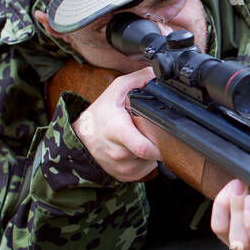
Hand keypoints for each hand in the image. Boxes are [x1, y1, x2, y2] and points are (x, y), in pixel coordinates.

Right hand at [72, 67, 160, 181]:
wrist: (81, 136)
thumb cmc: (100, 113)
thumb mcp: (116, 90)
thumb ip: (139, 79)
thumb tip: (158, 73)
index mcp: (117, 131)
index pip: (143, 147)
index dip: (160, 145)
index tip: (167, 135)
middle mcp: (118, 153)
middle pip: (151, 153)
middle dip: (158, 142)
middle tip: (153, 131)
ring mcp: (121, 167)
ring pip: (151, 162)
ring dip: (153, 151)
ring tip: (142, 138)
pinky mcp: (124, 176)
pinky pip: (145, 170)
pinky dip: (146, 161)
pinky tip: (137, 149)